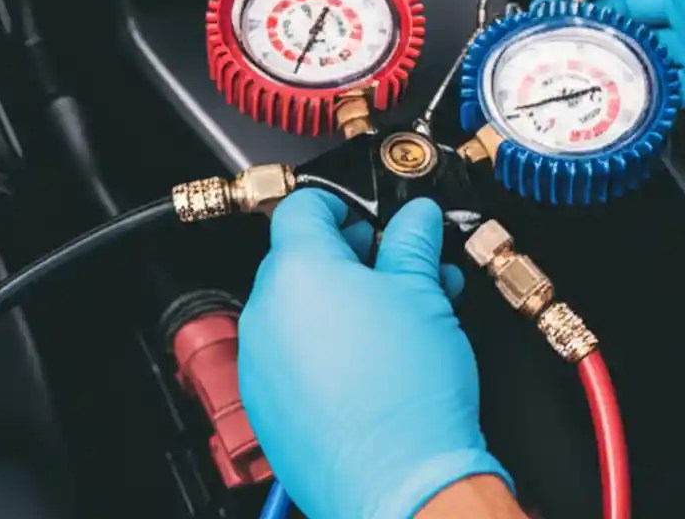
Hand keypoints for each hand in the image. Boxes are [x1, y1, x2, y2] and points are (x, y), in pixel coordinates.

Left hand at [239, 190, 510, 518]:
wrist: (401, 480)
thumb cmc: (408, 395)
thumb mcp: (424, 296)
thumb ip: (412, 244)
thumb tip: (415, 219)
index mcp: (298, 271)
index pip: (303, 208)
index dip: (342, 204)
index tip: (369, 215)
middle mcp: (267, 312)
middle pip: (301, 259)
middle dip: (352, 257)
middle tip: (400, 269)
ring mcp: (261, 362)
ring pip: (300, 311)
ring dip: (345, 304)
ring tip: (403, 317)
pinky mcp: (268, 404)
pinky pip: (293, 357)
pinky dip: (327, 349)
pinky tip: (376, 360)